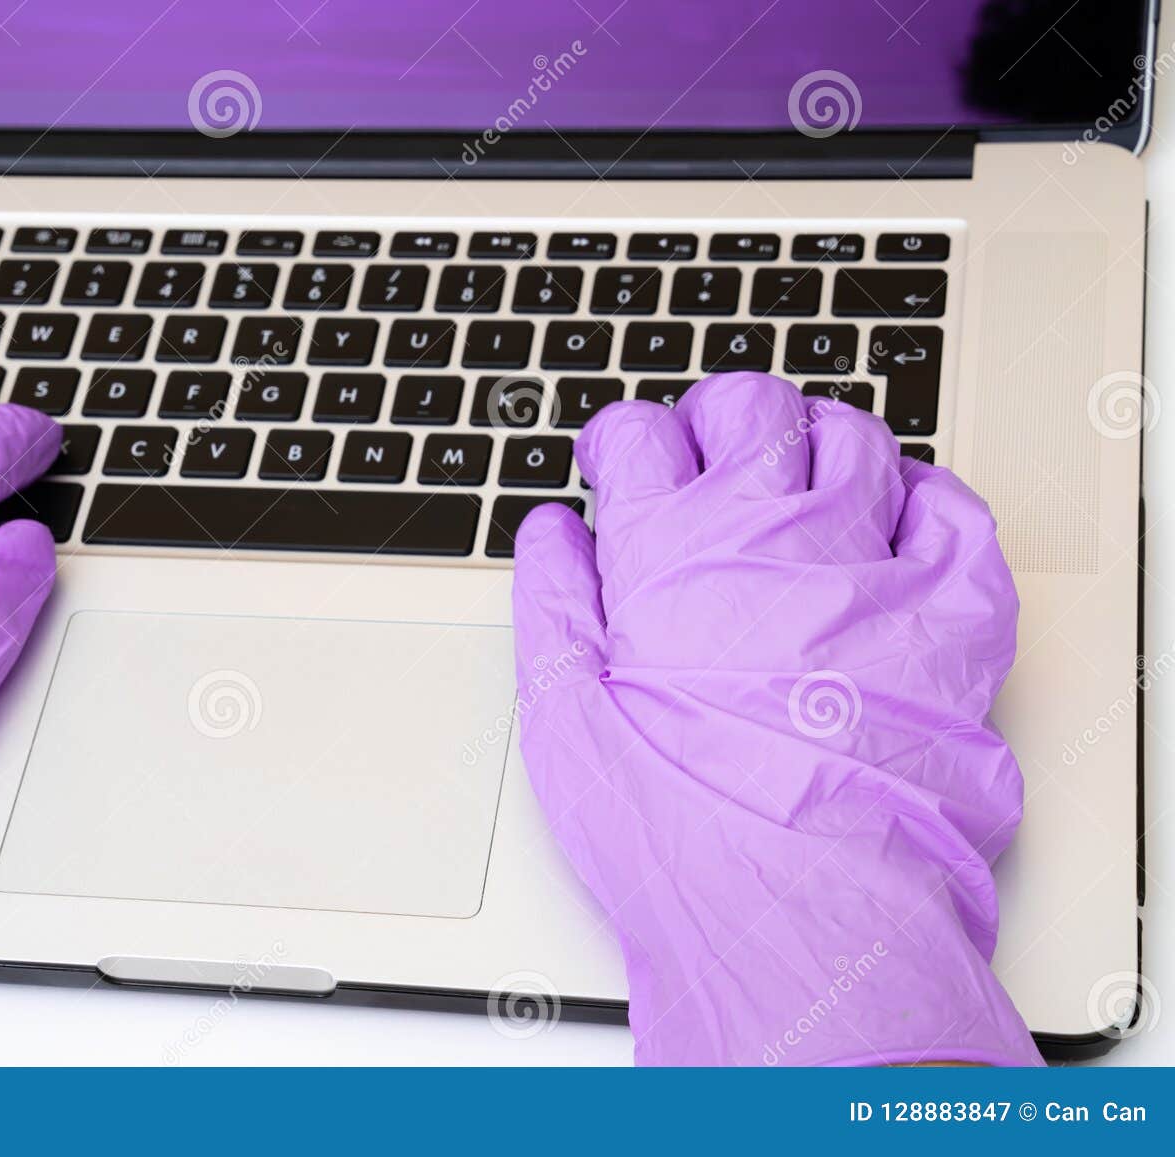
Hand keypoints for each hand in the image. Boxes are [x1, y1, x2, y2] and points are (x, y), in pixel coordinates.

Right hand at [512, 373, 1040, 1066]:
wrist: (793, 911)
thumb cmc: (676, 827)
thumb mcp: (564, 716)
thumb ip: (553, 605)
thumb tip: (548, 535)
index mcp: (670, 548)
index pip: (640, 436)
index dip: (619, 438)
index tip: (615, 459)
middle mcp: (773, 532)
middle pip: (752, 408)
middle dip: (718, 411)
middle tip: (705, 445)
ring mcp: (868, 566)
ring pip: (855, 442)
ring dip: (818, 437)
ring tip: (801, 468)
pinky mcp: (946, 621)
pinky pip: (955, 520)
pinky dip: (929, 500)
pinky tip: (902, 513)